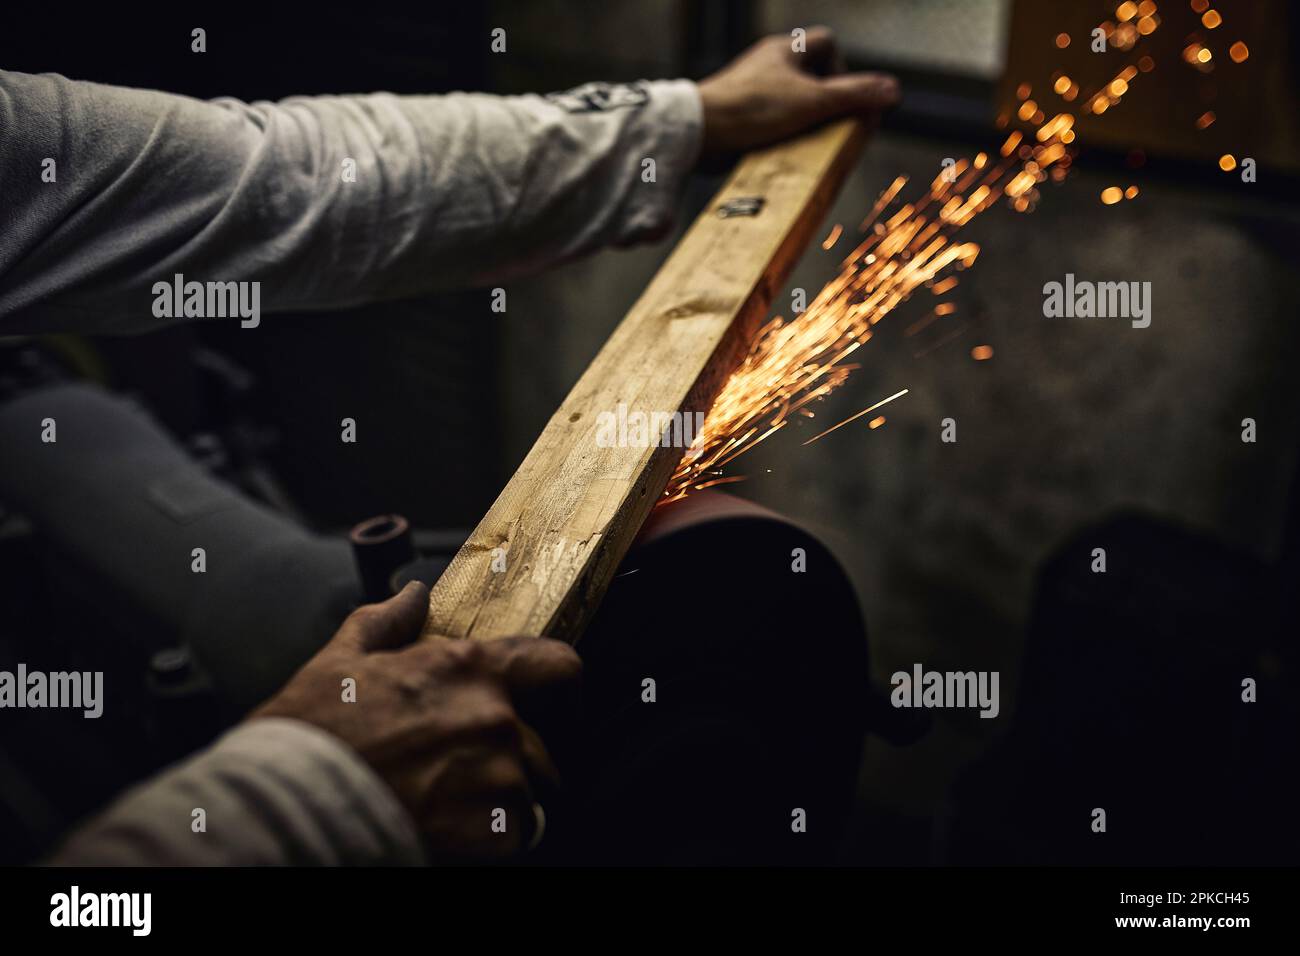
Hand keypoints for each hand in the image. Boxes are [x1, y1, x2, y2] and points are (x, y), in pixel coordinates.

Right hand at [251, 581, 580, 860]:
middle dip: (517, 759)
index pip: (561, 666)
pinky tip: (453, 831)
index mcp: (470, 669)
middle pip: (545, 744)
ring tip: (454, 805)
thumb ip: (387, 622)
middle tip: (472, 772)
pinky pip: (518, 834)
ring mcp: (500, 776)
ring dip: (505, 800)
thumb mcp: (342, 659)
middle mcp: (496, 718)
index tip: (554, 705)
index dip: (562, 688)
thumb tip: (413, 595)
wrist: (289, 805)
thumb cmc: (311, 732)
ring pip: (532, 792)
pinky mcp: (494, 829)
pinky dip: (494, 837)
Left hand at [697, 26, 898, 159]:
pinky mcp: (740, 116)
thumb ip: (854, 96)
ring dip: (806, 123)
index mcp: (784, 50)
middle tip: (833, 125)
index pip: (827, 44)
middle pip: (812, 77)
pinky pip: (771, 123)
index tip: (844, 98)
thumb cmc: (751, 109)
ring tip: (809, 142)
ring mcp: (751, 91)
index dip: (844, 69)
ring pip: (792, 103)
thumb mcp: (812, 102)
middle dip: (827, 103)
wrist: (698, 133)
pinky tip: (784, 151)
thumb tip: (893, 90)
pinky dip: (783, 137)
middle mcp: (767, 65)